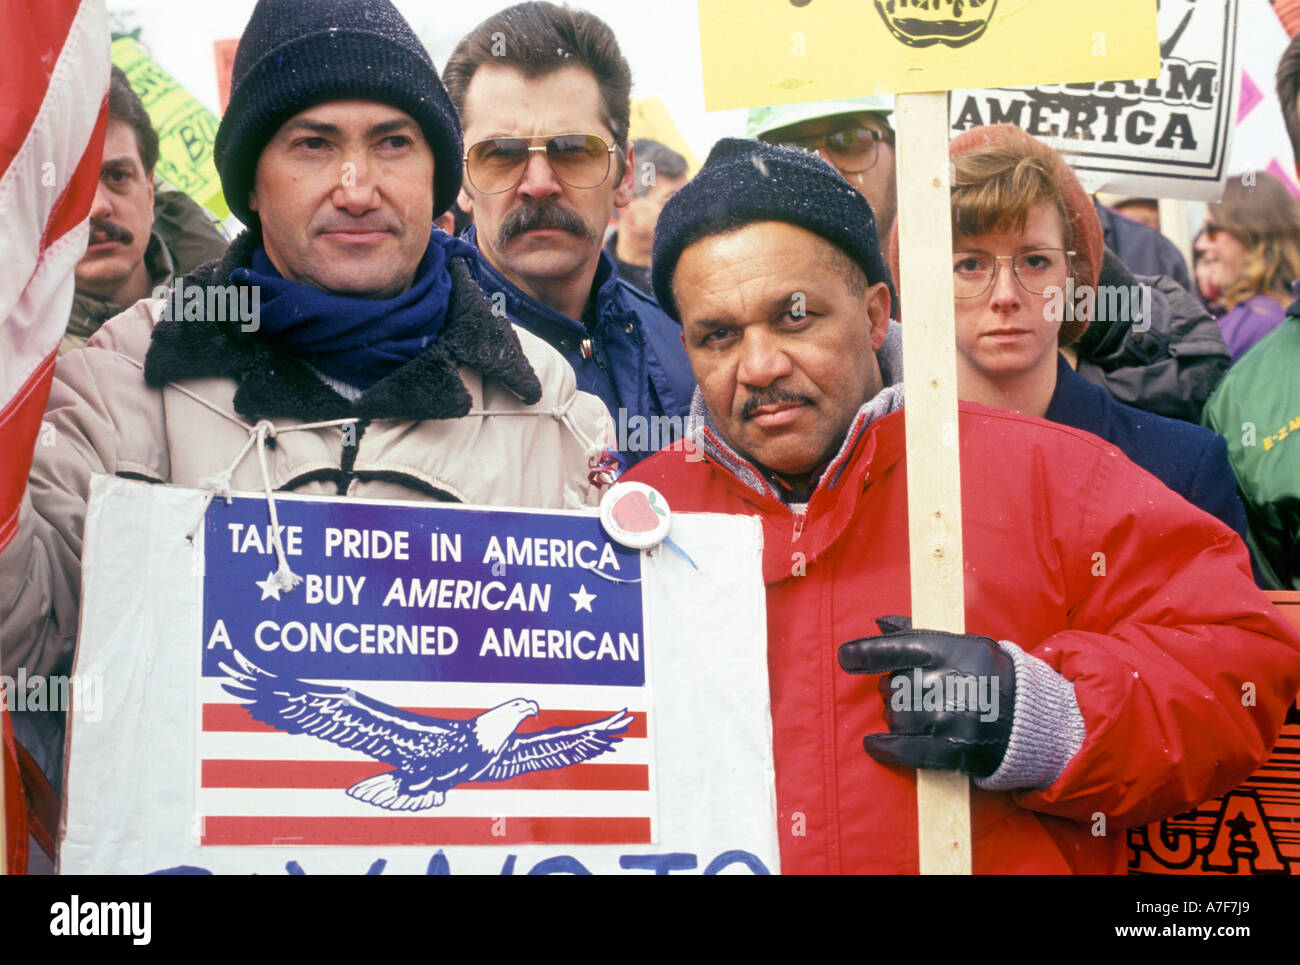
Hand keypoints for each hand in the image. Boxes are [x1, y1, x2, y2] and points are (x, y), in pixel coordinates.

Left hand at [837, 616, 1015, 776]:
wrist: (1029, 716)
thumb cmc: (988, 673)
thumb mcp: (962, 642)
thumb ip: (917, 631)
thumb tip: (878, 621)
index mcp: (944, 651)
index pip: (889, 648)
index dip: (860, 653)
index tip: (845, 657)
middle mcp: (941, 683)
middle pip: (889, 687)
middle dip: (893, 689)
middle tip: (914, 691)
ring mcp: (945, 718)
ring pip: (894, 717)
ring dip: (896, 716)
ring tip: (917, 714)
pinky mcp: (949, 750)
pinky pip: (902, 750)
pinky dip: (883, 748)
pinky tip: (874, 744)